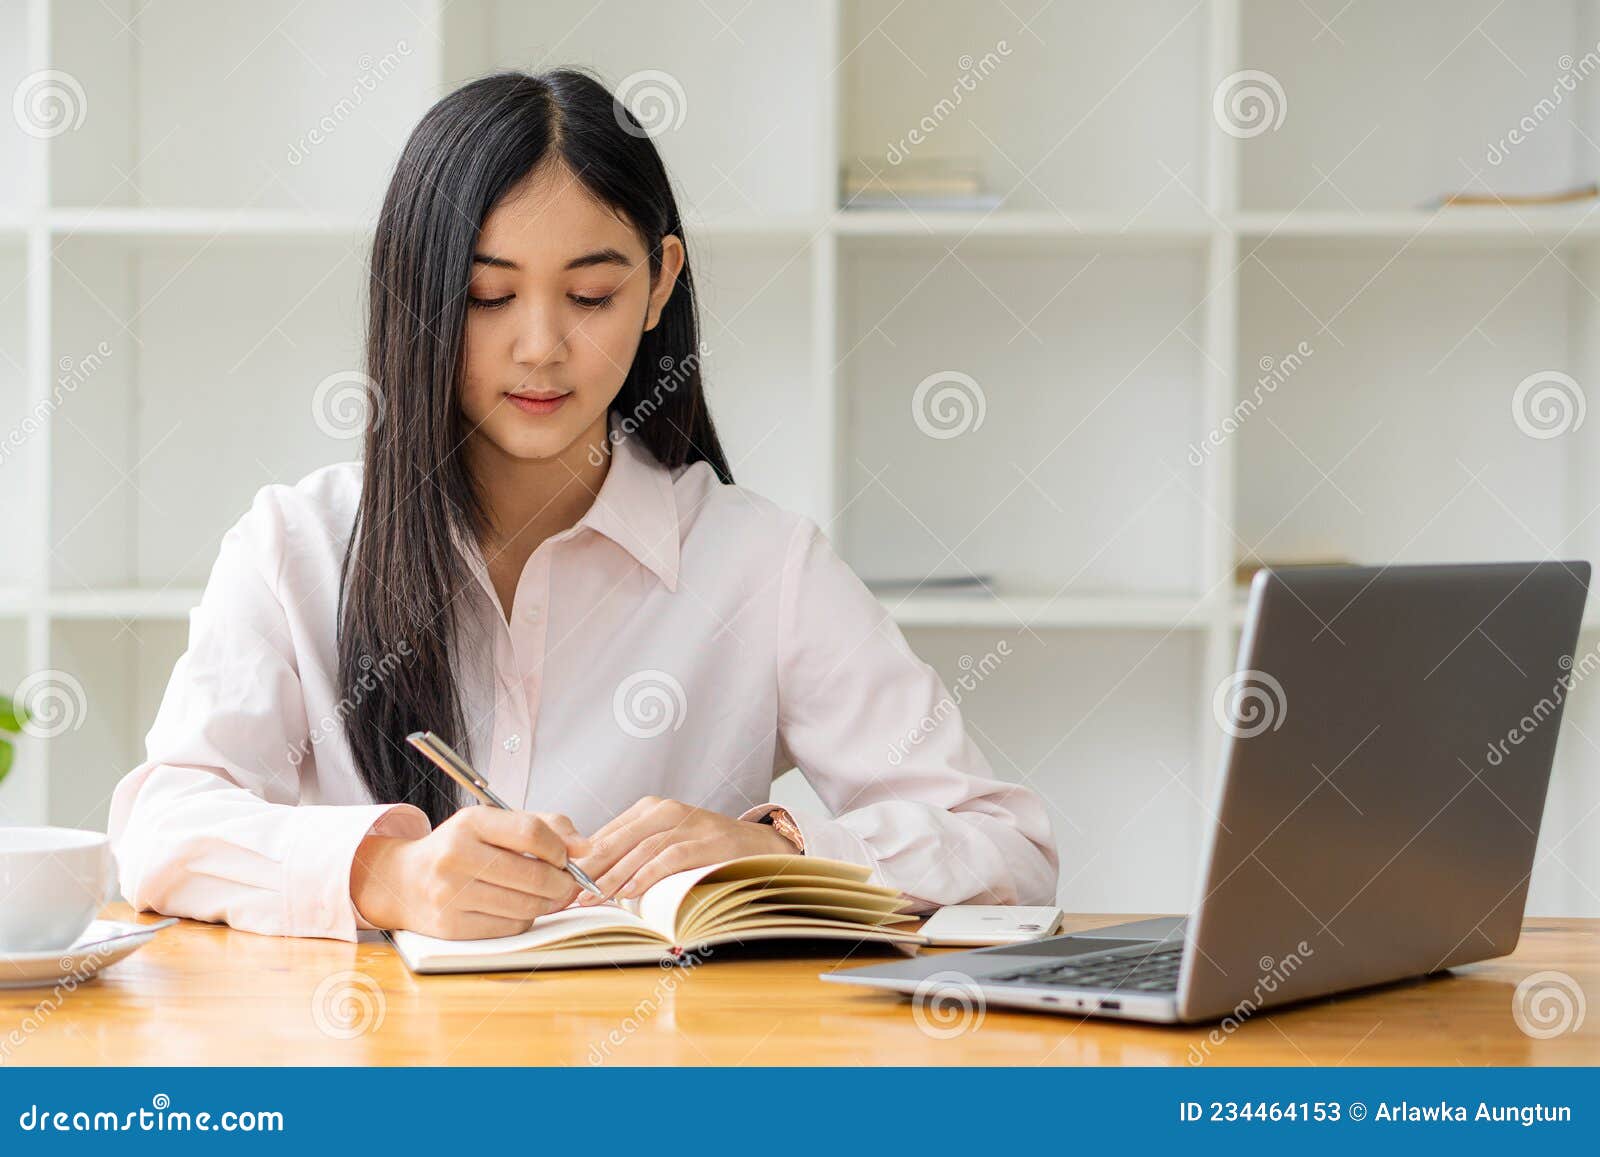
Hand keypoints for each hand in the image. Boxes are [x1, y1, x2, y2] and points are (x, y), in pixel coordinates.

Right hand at [351, 807, 590, 938]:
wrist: (405, 882)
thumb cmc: (460, 849)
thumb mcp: (495, 824)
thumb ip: (545, 826)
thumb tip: (585, 848)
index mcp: (470, 823)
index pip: (531, 832)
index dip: (560, 848)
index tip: (566, 856)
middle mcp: (456, 857)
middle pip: (534, 875)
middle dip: (562, 882)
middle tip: (567, 882)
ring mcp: (451, 894)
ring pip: (526, 905)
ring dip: (546, 903)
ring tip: (543, 894)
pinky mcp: (451, 927)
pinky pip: (509, 928)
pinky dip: (523, 919)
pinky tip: (516, 907)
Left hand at [573, 796, 794, 904]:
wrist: (758, 846)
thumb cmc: (705, 850)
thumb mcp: (665, 844)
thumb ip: (632, 854)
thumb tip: (589, 879)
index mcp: (649, 809)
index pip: (606, 834)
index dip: (583, 860)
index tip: (563, 883)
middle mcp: (665, 810)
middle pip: (618, 839)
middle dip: (591, 869)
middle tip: (571, 894)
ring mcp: (688, 823)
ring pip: (641, 849)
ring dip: (614, 876)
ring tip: (594, 897)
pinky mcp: (706, 840)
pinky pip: (670, 857)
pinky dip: (648, 874)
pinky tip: (632, 891)